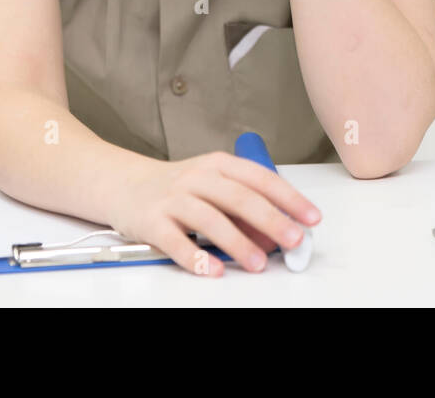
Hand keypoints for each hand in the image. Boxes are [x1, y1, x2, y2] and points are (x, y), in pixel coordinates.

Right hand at [106, 151, 321, 276]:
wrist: (123, 183)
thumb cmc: (178, 187)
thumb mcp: (213, 187)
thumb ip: (244, 209)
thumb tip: (275, 235)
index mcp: (219, 165)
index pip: (261, 179)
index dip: (289, 199)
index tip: (311, 218)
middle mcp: (197, 178)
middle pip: (240, 198)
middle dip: (271, 220)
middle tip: (293, 240)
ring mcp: (173, 198)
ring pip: (210, 219)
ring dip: (238, 243)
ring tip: (258, 263)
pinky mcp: (151, 221)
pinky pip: (176, 241)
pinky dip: (196, 257)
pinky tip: (213, 269)